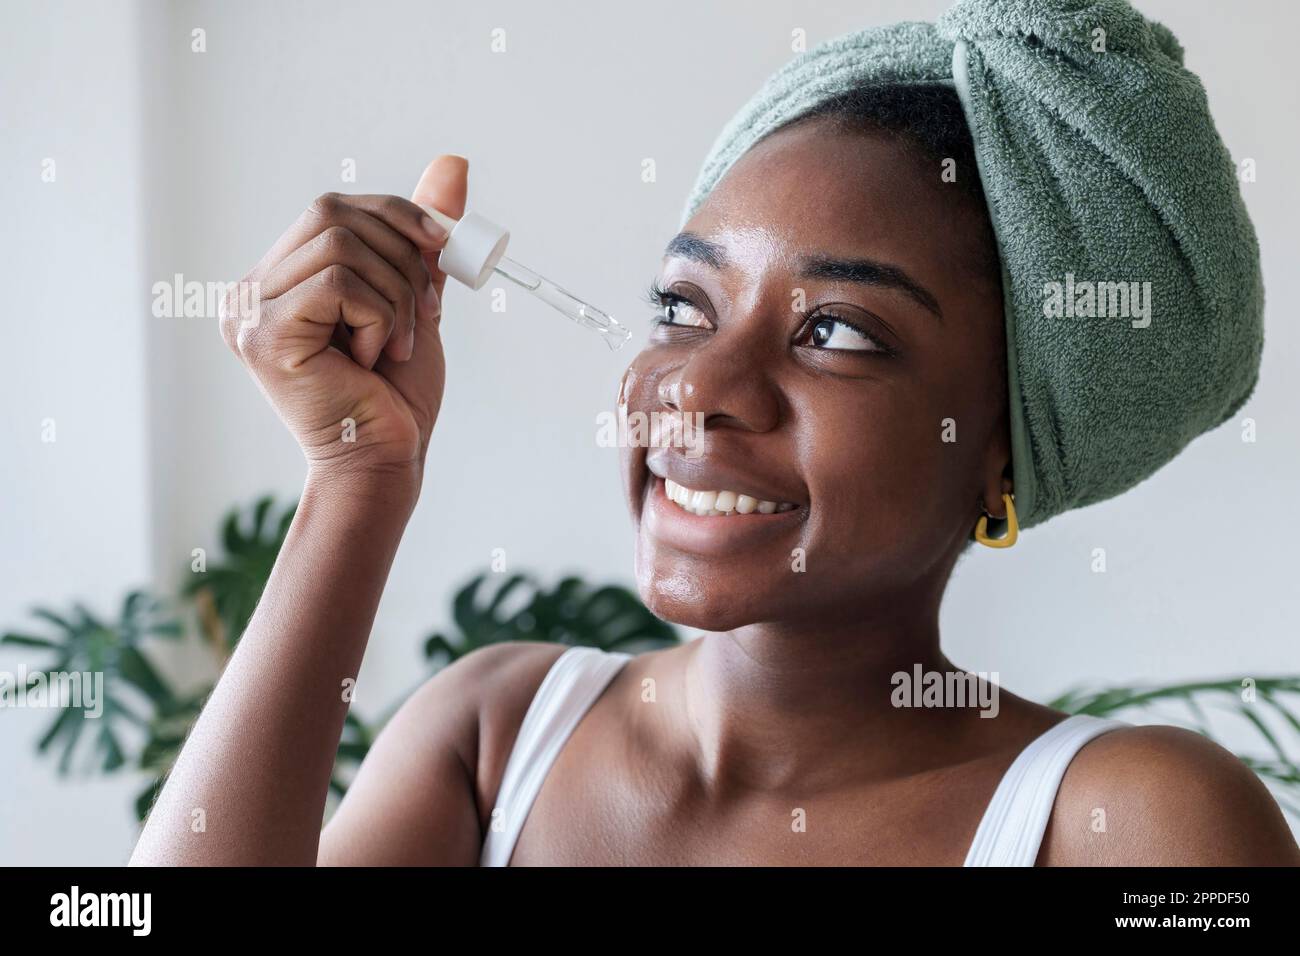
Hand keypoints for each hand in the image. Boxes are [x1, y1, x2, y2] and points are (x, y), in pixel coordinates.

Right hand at [220, 156, 468, 493]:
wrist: (387, 462)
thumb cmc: (395, 396)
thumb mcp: (414, 299)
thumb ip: (419, 238)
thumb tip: (451, 163)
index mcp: (280, 282)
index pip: (332, 209)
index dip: (396, 215)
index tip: (442, 248)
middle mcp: (252, 291)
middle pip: (331, 211)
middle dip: (401, 251)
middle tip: (430, 306)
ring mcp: (249, 312)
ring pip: (340, 245)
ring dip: (396, 293)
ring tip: (401, 342)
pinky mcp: (263, 335)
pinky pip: (338, 283)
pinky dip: (379, 316)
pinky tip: (375, 358)